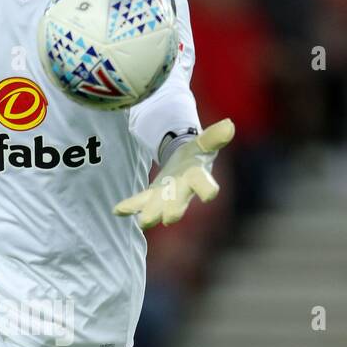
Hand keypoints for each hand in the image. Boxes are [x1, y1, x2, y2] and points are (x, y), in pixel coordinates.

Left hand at [113, 118, 234, 228]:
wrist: (185, 165)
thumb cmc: (196, 155)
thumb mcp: (204, 143)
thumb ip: (214, 136)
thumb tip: (229, 124)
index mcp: (197, 177)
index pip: (204, 183)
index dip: (207, 188)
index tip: (210, 195)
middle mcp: (182, 192)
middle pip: (179, 202)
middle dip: (174, 210)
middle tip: (169, 219)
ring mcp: (166, 196)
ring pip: (158, 207)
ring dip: (150, 214)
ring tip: (142, 222)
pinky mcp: (152, 196)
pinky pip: (139, 201)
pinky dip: (129, 206)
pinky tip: (117, 210)